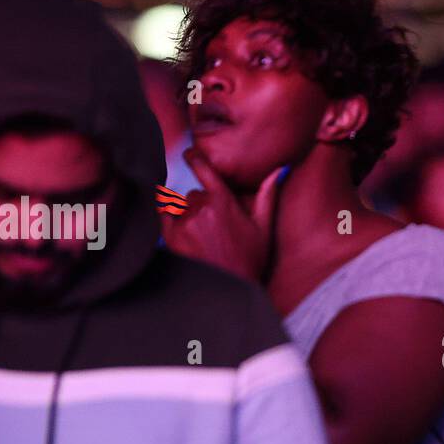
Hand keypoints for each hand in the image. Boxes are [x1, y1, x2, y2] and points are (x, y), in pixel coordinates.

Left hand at [161, 149, 284, 281]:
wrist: (230, 290)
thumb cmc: (250, 261)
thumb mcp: (263, 229)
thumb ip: (267, 197)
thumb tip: (277, 171)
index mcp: (223, 201)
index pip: (202, 168)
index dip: (194, 158)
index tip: (189, 154)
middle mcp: (201, 208)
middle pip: (194, 194)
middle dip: (202, 205)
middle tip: (215, 228)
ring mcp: (184, 222)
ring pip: (180, 206)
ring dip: (187, 215)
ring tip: (202, 236)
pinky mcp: (170, 236)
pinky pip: (165, 217)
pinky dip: (173, 221)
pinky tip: (187, 236)